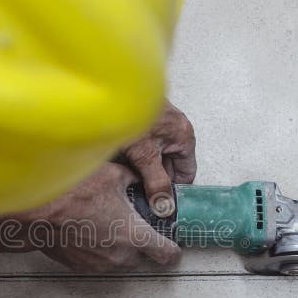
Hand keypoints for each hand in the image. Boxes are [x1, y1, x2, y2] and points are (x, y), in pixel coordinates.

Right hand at [0, 163, 180, 272]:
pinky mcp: (81, 266)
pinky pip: (100, 259)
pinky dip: (100, 248)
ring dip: (120, 245)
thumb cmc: (72, 193)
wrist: (36, 211)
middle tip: (134, 222)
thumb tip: (141, 179)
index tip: (173, 243)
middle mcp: (119, 256)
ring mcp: (99, 264)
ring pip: (121, 258)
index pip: (167, 254)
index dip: (173, 248)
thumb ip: (135, 181)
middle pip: (143, 256)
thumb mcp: (113, 175)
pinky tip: (91, 228)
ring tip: (108, 222)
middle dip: (142, 241)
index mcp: (134, 236)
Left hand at [122, 100, 196, 216]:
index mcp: (184, 137)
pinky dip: (136, 155)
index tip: (161, 203)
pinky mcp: (146, 121)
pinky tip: (122, 161)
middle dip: (155, 179)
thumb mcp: (145, 156)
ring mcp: (162, 124)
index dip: (174, 190)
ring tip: (127, 178)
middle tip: (139, 194)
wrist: (111, 90)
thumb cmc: (131, 115)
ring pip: (156, 156)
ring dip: (143, 168)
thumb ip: (156, 182)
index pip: (187, 173)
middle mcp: (177, 129)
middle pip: (171, 165)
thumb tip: (164, 206)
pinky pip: (146, 145)